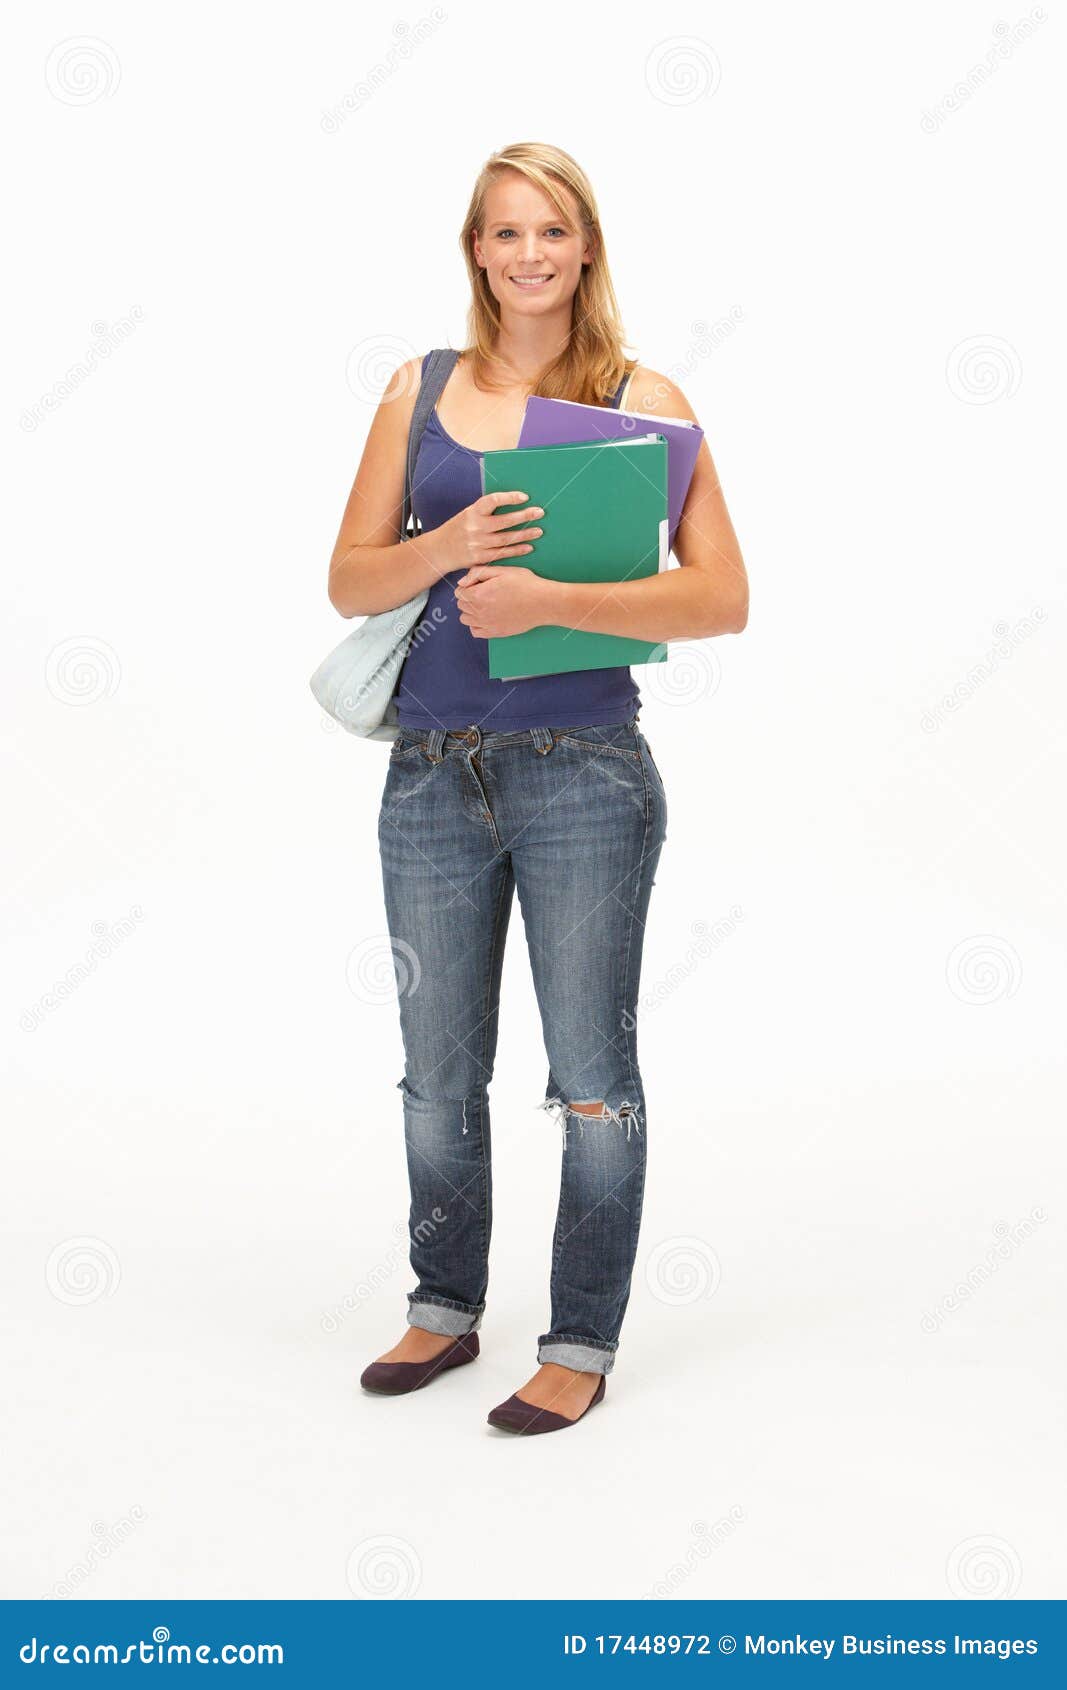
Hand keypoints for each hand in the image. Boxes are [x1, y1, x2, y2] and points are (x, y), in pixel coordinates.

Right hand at [423, 491, 543, 574]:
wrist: (439, 551)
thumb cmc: (457, 529)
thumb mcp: (467, 515)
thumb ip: (485, 512)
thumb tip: (511, 503)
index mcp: (472, 512)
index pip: (493, 500)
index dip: (509, 498)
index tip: (524, 497)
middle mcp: (475, 527)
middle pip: (504, 521)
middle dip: (524, 516)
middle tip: (540, 512)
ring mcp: (477, 544)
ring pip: (506, 539)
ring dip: (524, 535)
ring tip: (539, 531)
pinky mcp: (479, 558)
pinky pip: (502, 553)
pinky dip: (516, 550)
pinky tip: (528, 547)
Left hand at [454, 566, 556, 638]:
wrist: (543, 603)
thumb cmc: (525, 584)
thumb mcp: (502, 570)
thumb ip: (477, 573)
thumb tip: (461, 583)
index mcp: (478, 594)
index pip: (459, 592)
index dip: (468, 586)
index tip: (480, 584)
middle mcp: (479, 611)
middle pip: (461, 605)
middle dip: (469, 598)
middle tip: (485, 592)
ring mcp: (486, 624)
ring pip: (465, 619)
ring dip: (471, 611)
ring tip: (486, 605)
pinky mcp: (495, 633)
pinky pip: (475, 632)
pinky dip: (477, 625)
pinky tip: (487, 617)